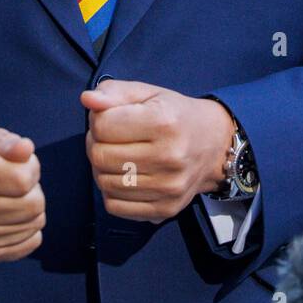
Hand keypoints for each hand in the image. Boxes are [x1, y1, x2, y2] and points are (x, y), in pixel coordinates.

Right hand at [0, 128, 44, 262]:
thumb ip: (6, 141)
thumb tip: (26, 149)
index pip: (23, 179)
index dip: (31, 167)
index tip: (19, 163)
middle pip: (33, 205)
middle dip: (33, 189)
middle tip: (14, 181)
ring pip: (34, 224)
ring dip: (31, 208)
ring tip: (9, 197)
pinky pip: (29, 243)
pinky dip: (28, 228)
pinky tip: (10, 216)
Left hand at [80, 80, 234, 224]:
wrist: (214, 145)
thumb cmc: (175, 115)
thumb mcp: (148, 93)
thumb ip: (114, 92)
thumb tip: (87, 99)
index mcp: (164, 122)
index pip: (102, 126)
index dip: (98, 119)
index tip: (110, 118)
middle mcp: (169, 157)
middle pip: (99, 156)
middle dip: (96, 144)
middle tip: (110, 138)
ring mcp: (168, 187)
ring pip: (104, 182)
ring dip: (102, 168)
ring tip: (119, 156)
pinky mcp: (165, 209)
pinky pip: (114, 205)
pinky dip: (111, 191)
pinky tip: (125, 176)